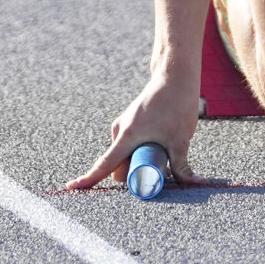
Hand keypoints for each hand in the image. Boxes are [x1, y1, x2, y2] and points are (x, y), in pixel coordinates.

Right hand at [66, 72, 201, 189]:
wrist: (175, 76)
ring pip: (125, 154)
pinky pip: (129, 143)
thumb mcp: (181, 140)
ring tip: (164, 148)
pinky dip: (139, 149)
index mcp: (127, 137)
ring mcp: (124, 125)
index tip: (72, 188)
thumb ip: (183, 166)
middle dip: (134, 173)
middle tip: (160, 168)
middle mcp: (120, 131)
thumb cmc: (177, 105)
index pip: (104, 165)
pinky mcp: (130, 121)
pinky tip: (160, 141)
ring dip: (138, 159)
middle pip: (118, 165)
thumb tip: (192, 184)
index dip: (89, 179)